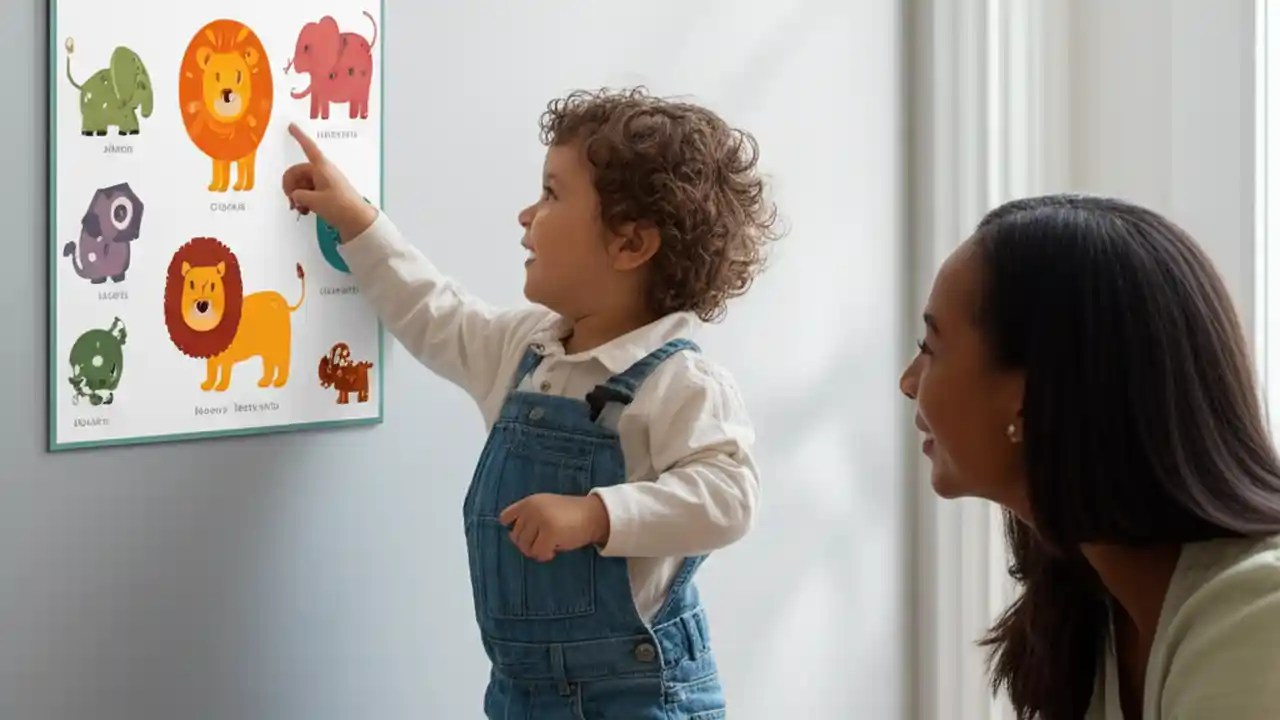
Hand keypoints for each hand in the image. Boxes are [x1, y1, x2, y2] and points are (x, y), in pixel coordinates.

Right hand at [282, 122, 378, 241]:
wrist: (358, 221)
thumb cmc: (339, 207)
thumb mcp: (314, 201)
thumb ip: (299, 196)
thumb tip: (296, 196)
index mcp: (322, 167)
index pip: (308, 147)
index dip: (299, 136)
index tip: (291, 126)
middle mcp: (323, 171)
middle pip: (299, 171)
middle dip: (291, 184)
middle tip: (291, 200)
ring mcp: (325, 182)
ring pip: (303, 183)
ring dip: (297, 195)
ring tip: (299, 209)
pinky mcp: (327, 193)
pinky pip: (309, 191)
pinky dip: (304, 199)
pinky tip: (304, 211)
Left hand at [499, 494, 610, 562]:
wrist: (594, 515)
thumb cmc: (570, 515)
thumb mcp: (545, 508)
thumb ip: (529, 517)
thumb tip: (513, 538)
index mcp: (529, 502)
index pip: (505, 517)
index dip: (514, 530)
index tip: (528, 535)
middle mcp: (532, 509)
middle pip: (515, 537)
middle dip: (528, 544)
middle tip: (543, 544)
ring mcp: (540, 520)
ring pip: (525, 546)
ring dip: (536, 551)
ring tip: (549, 546)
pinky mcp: (549, 533)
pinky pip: (538, 553)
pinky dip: (545, 556)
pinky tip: (554, 551)